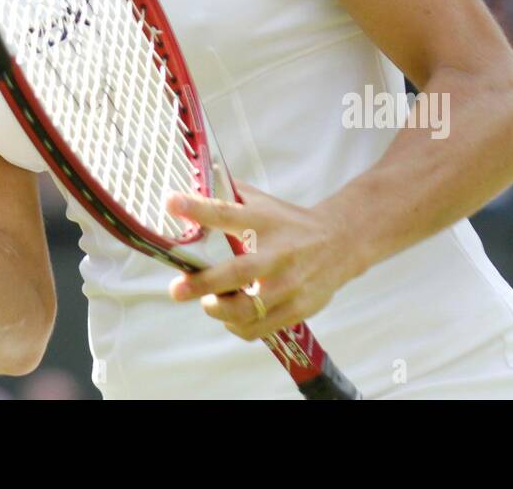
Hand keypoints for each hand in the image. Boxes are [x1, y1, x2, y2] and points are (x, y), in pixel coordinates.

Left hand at [165, 181, 361, 341]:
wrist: (341, 243)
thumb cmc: (290, 223)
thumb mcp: (263, 202)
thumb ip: (229, 196)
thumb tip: (191, 185)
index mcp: (263, 221)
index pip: (226, 212)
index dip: (197, 208)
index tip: (170, 203)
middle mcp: (276, 254)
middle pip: (238, 272)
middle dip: (203, 284)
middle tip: (177, 289)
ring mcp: (288, 285)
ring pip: (247, 310)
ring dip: (219, 311)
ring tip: (208, 302)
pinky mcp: (297, 309)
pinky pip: (258, 327)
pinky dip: (237, 325)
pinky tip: (230, 315)